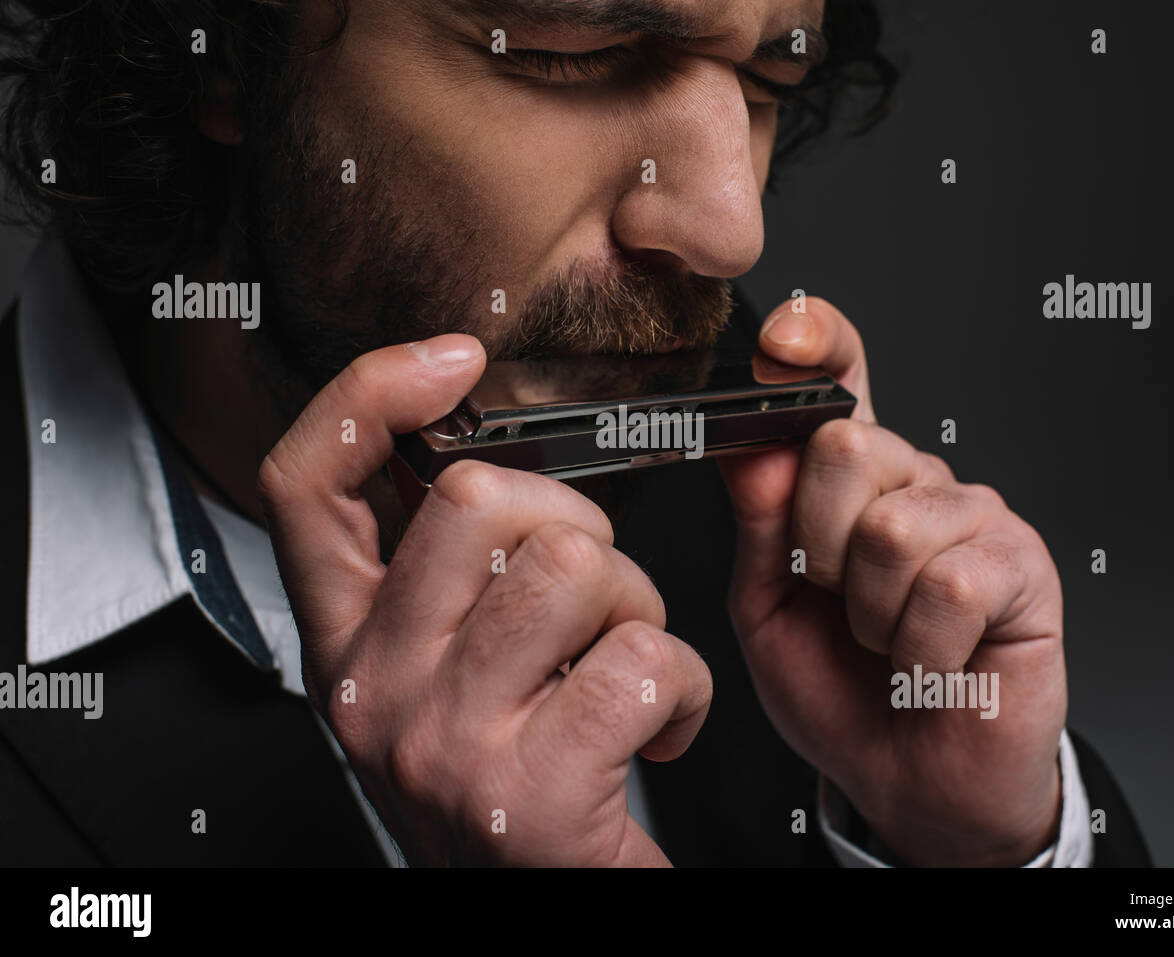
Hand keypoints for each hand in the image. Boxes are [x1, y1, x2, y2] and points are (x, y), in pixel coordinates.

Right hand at [257, 334, 711, 865]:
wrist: (540, 905)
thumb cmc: (516, 777)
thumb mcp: (442, 672)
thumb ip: (444, 574)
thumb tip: (484, 445)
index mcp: (347, 645)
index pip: (305, 485)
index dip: (371, 395)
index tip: (454, 360)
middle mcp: (377, 689)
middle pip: (479, 502)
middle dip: (577, 526)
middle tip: (590, 601)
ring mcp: (447, 741)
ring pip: (578, 569)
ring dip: (640, 606)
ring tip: (623, 664)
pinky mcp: (532, 789)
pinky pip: (644, 661)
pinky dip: (686, 688)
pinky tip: (659, 725)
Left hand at [717, 298, 1065, 865]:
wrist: (908, 779)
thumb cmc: (838, 689)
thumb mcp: (767, 604)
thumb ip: (758, 522)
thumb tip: (750, 442)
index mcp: (849, 482)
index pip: (840, 384)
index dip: (818, 343)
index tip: (786, 341)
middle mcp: (916, 480)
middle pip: (847, 446)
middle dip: (817, 546)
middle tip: (838, 601)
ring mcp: (975, 516)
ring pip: (893, 528)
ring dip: (871, 614)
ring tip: (889, 641)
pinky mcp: (1024, 566)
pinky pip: (948, 587)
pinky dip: (920, 649)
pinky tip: (933, 663)